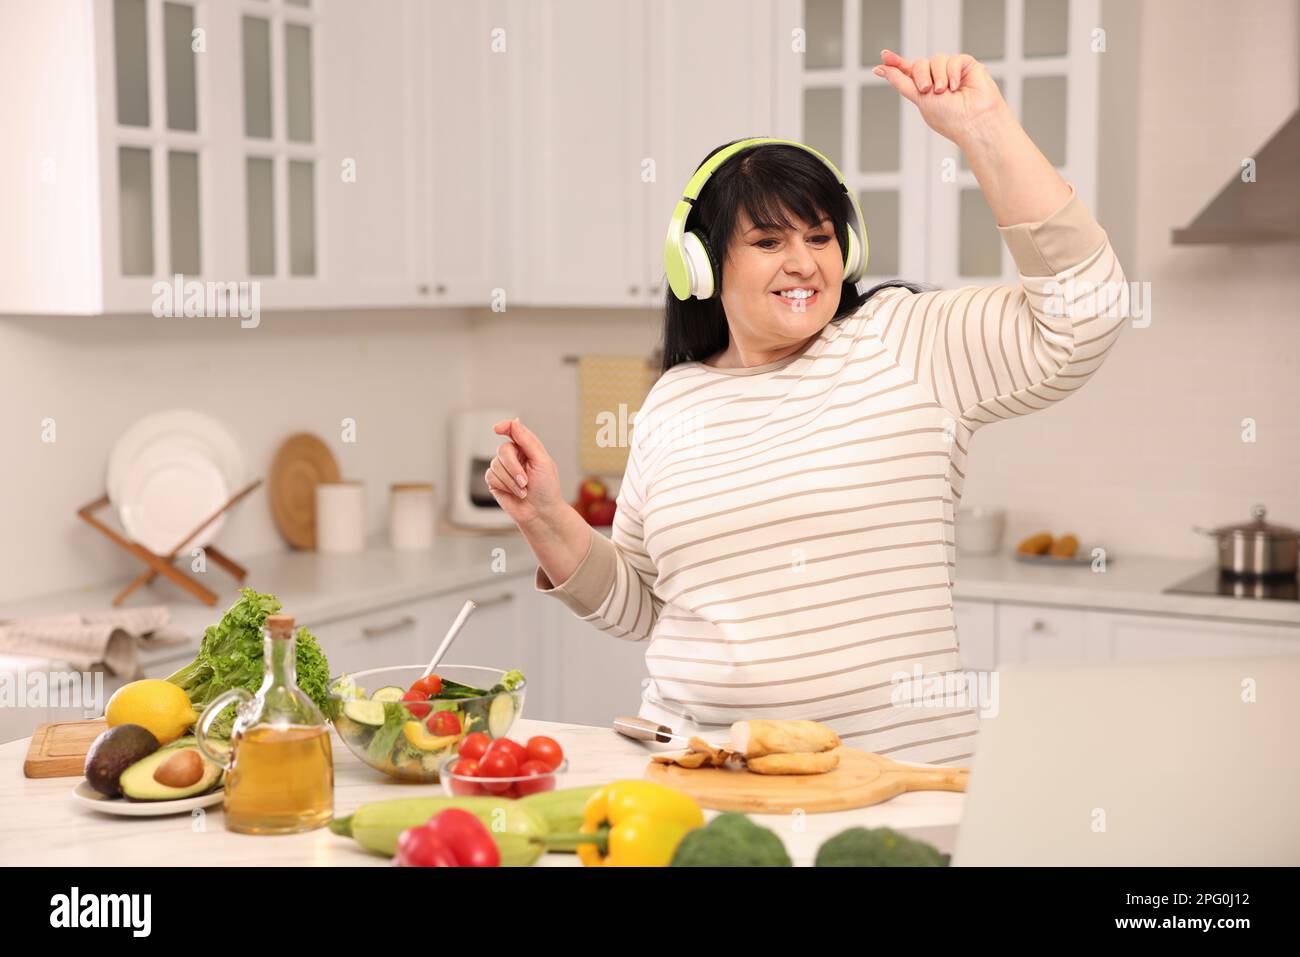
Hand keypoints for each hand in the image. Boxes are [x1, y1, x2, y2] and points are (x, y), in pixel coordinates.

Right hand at [485, 418, 565, 528]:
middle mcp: (514, 456)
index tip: (497, 429)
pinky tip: (515, 493)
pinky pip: (491, 476)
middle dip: (514, 467)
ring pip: (495, 464)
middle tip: (526, 481)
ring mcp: (503, 469)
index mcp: (527, 448)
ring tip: (524, 491)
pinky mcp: (494, 481)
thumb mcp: (541, 461)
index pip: (513, 430)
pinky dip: (504, 486)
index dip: (504, 427)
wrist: (540, 513)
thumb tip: (514, 421)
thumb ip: (526, 440)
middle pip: (503, 450)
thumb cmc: (546, 488)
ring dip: (511, 481)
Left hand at [873, 49, 1010, 146]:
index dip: (896, 63)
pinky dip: (953, 73)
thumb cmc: (949, 118)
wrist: (974, 121)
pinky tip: (957, 87)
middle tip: (928, 90)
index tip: (884, 56)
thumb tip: (881, 69)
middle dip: (921, 76)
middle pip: (920, 63)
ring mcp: (952, 72)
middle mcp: (937, 79)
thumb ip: (901, 81)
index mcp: (924, 89)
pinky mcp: (967, 66)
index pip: (908, 72)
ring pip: (936, 59)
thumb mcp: (919, 98)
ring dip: (938, 76)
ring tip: (946, 91)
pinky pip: (954, 59)